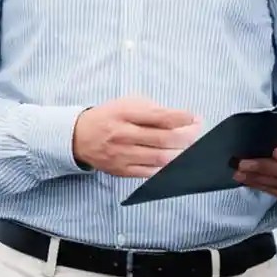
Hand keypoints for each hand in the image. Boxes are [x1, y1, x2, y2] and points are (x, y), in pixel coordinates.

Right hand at [72, 96, 201, 176]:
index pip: (160, 116)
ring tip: (190, 147)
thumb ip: (151, 108)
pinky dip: (168, 167)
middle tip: (197, 132)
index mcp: (124, 114)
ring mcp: (122, 155)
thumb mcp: (125, 103)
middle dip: (187, 136)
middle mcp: (122, 134)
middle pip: (164, 139)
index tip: (194, 117)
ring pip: (161, 158)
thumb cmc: (108, 117)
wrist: (79, 137)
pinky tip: (176, 160)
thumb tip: (180, 118)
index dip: (182, 118)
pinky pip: (152, 172)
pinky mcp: (122, 170)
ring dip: (181, 153)